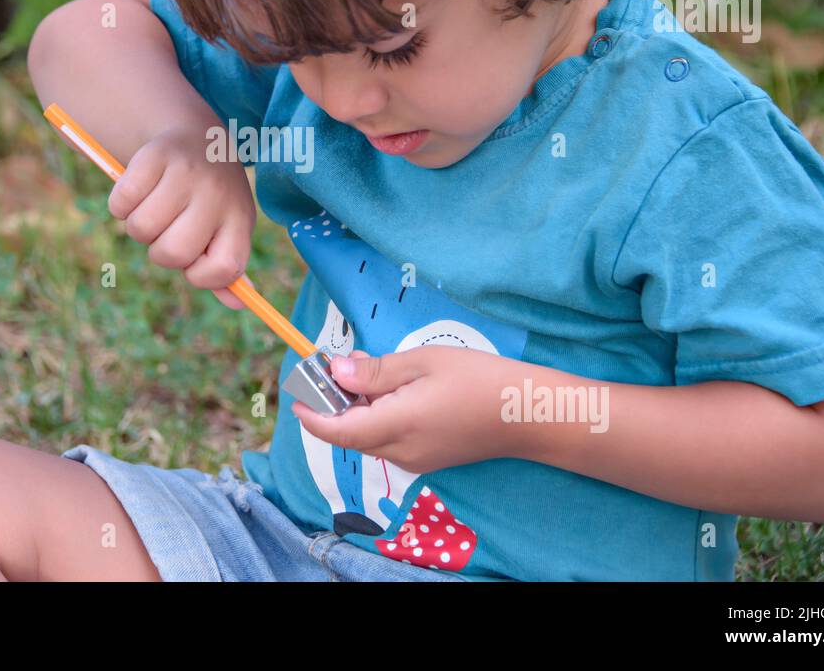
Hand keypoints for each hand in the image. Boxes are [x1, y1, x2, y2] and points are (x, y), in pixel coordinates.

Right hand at [107, 122, 255, 308]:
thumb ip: (226, 267)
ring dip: (137, 227)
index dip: (200, 275)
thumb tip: (239, 305)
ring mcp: (186, 172)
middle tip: (166, 230)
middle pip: (173, 253)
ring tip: (153, 208)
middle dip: (159, 252)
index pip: (225, 268)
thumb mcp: (227, 228)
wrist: (200, 139)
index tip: (193, 262)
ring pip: (141, 229)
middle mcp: (217, 194)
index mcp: (239, 218)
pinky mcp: (155, 155)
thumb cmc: (212, 199)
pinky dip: (119, 205)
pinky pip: (121, 202)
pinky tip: (136, 192)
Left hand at [291, 346, 527, 473]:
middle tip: (337, 366)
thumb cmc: (478, 379)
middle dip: (334, 404)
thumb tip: (336, 373)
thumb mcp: (422, 363)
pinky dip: (378, 416)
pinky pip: (389, 440)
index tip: (297, 393)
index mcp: (395, 426)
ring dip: (358, 408)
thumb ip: (375, 372)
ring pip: (368, 436)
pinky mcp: (427, 459)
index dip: (311, 414)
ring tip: (368, 370)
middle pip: (349, 434)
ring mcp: (415, 461)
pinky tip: (393, 390)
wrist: (526, 414)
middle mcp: (399, 452)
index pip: (335, 431)